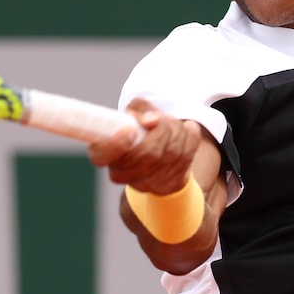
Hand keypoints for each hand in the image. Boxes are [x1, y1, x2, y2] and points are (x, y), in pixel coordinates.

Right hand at [87, 98, 201, 194]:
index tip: (131, 131)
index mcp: (106, 155)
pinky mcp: (171, 183)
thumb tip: (150, 120)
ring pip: (172, 153)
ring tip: (173, 123)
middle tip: (162, 118)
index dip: (117, 145)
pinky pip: (188, 156)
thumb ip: (139, 109)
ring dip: (176, 131)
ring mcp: (148, 183)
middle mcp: (124, 174)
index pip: (102, 156)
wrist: (160, 155)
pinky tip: (188, 129)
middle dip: (162, 130)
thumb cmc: (140, 130)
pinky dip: (190, 138)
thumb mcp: (133, 113)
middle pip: (149, 153)